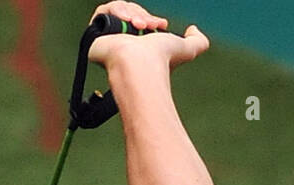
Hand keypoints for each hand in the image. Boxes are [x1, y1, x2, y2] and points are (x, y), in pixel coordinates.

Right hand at [87, 3, 207, 68]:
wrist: (140, 63)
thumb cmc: (161, 60)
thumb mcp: (188, 49)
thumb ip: (198, 41)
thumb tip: (193, 29)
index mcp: (140, 48)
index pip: (143, 22)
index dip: (151, 19)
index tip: (161, 25)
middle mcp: (124, 45)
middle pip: (131, 14)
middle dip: (143, 15)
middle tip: (149, 26)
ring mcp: (109, 40)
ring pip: (119, 11)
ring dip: (132, 13)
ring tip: (139, 26)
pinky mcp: (95, 35)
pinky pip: (103, 11)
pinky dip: (117, 11)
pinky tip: (127, 21)